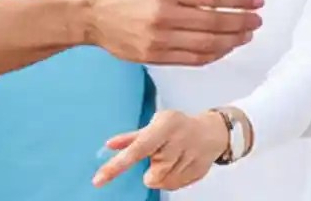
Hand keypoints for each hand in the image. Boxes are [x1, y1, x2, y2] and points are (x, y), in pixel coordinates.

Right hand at [84, 0, 263, 64]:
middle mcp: (165, 15)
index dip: (240, 0)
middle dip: (242, 22)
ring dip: (232, 41)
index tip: (257, 1)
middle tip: (257, 20)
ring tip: (246, 35)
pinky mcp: (154, 56)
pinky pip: (192, 59)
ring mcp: (159, 39)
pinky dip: (212, 55)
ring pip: (206, 44)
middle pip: (215, 22)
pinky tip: (224, 48)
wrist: (90, 12)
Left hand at [92, 109, 228, 189]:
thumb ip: (132, 137)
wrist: (212, 132)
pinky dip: (172, 179)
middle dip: (152, 170)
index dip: (117, 165)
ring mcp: (191, 156)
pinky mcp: (199, 171)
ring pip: (164, 182)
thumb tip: (108, 145)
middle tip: (159, 156)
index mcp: (165, 125)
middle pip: (154, 173)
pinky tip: (178, 165)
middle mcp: (179, 140)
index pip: (137, 149)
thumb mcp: (155, 124)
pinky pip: (175, 186)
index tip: (99, 179)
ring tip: (170, 160)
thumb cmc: (177, 126)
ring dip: (162, 175)